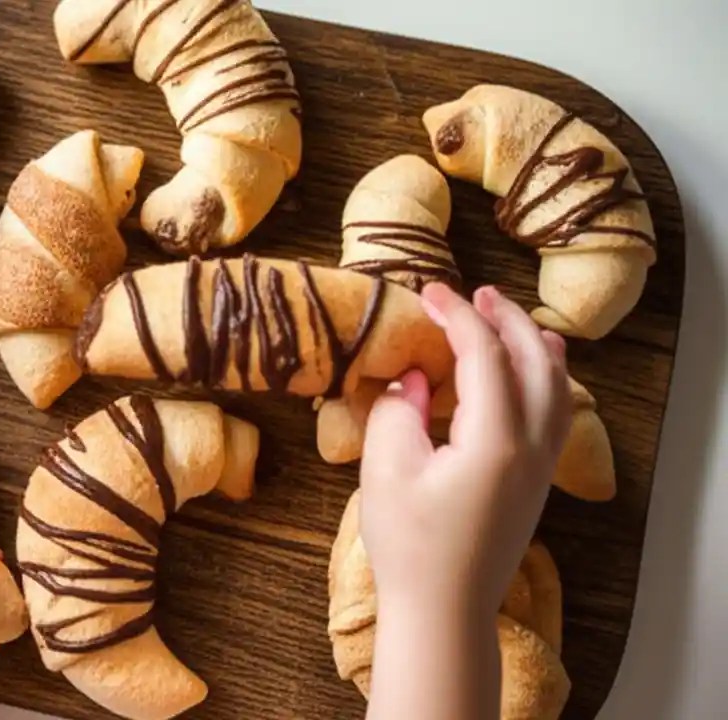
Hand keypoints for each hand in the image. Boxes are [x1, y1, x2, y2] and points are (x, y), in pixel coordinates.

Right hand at [360, 284, 570, 719]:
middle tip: (474, 292)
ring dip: (535, 346)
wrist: (443, 609)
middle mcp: (530, 445)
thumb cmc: (409, 544)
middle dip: (505, 320)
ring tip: (514, 320)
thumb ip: (398, 411)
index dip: (456, 315)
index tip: (427, 292)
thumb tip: (416, 378)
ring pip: (557, 387)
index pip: (482, 355)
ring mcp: (539, 466)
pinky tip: (533, 375)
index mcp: (494, 438)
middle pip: (534, 361)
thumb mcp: (387, 470)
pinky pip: (557, 414)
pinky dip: (548, 380)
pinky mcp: (536, 483)